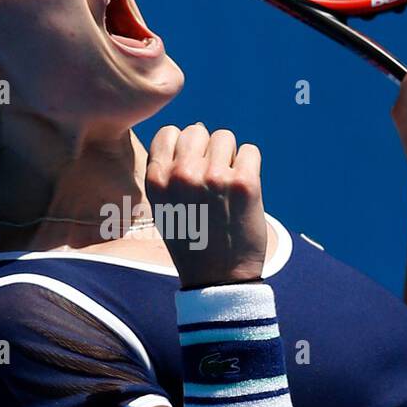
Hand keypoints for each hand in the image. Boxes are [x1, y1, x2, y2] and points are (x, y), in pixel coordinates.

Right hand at [145, 123, 266, 288]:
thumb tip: (196, 128)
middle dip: (207, 150)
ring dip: (229, 157)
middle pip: (198, 131)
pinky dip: (250, 166)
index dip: (183, 147)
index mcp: (156, 181)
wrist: (218, 279)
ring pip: (225, 137)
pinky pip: (250, 150)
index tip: (191, 168)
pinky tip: (243, 189)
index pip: (169, 133)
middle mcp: (182, 175)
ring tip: (227, 186)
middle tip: (212, 181)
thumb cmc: (191, 241)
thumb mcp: (163, 207)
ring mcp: (214, 177)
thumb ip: (169, 169)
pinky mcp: (244, 183)